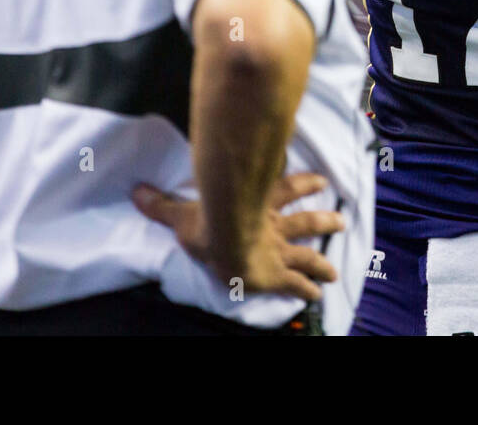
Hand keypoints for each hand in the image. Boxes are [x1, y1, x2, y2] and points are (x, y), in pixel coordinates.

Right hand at [132, 172, 343, 301]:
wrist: (226, 240)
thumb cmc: (208, 223)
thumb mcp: (183, 211)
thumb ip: (161, 203)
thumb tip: (136, 191)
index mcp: (257, 207)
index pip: (284, 190)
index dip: (303, 185)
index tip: (322, 182)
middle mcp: (272, 226)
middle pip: (303, 222)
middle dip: (322, 222)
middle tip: (342, 221)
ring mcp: (276, 251)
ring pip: (306, 253)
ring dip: (321, 261)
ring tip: (335, 270)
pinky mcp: (275, 275)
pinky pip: (295, 283)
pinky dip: (308, 289)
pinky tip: (318, 296)